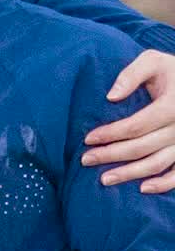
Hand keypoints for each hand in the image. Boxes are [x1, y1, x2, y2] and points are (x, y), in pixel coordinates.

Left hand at [84, 49, 174, 192]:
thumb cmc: (171, 70)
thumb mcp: (153, 61)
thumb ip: (132, 75)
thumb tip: (110, 96)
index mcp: (172, 105)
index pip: (136, 126)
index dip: (111, 134)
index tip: (88, 139)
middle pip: (142, 147)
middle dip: (111, 155)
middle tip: (86, 160)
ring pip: (157, 163)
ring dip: (130, 173)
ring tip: (104, 179)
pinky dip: (165, 184)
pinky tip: (143, 188)